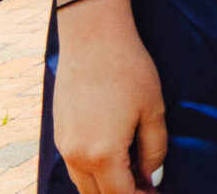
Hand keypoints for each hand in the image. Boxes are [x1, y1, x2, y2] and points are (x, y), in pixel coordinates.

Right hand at [52, 0, 166, 193]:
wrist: (93, 39)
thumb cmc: (129, 71)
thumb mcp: (153, 111)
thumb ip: (153, 150)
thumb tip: (152, 178)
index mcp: (102, 154)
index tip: (158, 192)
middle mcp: (76, 156)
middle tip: (149, 185)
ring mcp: (63, 145)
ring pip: (83, 183)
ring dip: (107, 186)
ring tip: (136, 173)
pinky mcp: (58, 132)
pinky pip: (74, 165)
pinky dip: (94, 171)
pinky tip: (117, 157)